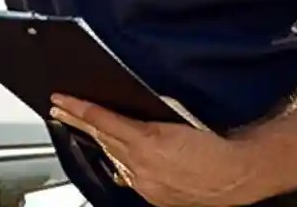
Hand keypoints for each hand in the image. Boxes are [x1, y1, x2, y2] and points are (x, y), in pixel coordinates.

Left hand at [49, 94, 263, 206]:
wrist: (238, 174)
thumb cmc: (215, 143)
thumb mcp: (179, 119)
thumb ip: (149, 118)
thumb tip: (130, 110)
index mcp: (147, 140)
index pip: (102, 120)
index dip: (79, 109)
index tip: (60, 100)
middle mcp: (140, 164)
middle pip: (101, 138)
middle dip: (77, 122)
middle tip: (58, 108)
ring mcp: (144, 182)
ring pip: (113, 157)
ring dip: (97, 140)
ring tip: (77, 125)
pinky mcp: (152, 196)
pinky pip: (127, 175)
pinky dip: (120, 162)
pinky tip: (113, 155)